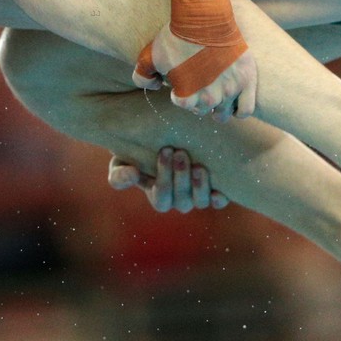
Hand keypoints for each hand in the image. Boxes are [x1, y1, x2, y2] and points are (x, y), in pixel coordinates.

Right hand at [107, 147, 228, 211]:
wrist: (163, 139)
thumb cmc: (139, 151)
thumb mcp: (122, 161)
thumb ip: (120, 173)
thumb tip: (133, 175)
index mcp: (158, 196)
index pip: (161, 198)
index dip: (163, 178)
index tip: (164, 150)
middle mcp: (179, 199)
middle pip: (182, 200)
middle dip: (180, 177)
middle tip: (180, 153)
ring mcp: (197, 195)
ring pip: (200, 202)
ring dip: (199, 186)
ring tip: (198, 166)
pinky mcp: (215, 189)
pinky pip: (218, 201)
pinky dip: (219, 198)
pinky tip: (220, 189)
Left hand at [132, 26, 257, 121]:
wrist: (203, 17)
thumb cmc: (175, 36)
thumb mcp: (149, 56)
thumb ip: (142, 76)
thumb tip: (153, 87)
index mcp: (187, 95)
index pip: (185, 105)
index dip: (181, 94)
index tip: (182, 84)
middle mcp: (210, 96)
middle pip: (204, 109)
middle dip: (200, 100)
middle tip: (200, 86)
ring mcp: (230, 89)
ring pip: (224, 112)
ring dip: (218, 107)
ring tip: (216, 97)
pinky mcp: (246, 79)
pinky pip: (246, 109)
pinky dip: (240, 110)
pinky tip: (234, 102)